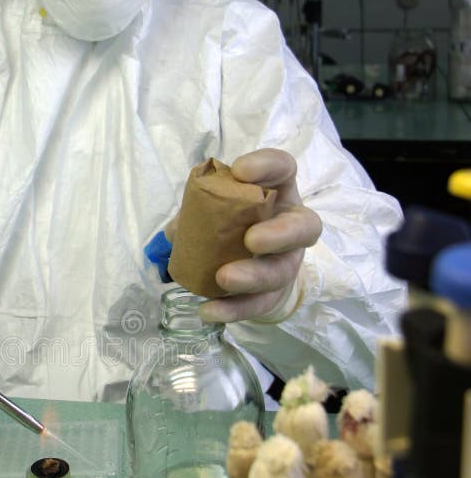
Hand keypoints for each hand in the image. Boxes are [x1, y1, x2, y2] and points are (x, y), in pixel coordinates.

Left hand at [192, 149, 320, 322]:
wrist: (244, 263)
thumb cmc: (229, 223)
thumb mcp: (213, 209)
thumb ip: (196, 212)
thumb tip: (176, 231)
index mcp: (278, 192)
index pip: (283, 169)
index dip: (268, 166)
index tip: (240, 170)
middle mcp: (291, 225)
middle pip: (302, 227)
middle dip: (279, 235)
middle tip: (251, 240)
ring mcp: (287, 261)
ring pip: (281, 272)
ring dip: (253, 277)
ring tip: (223, 279)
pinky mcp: (274, 293)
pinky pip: (259, 304)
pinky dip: (234, 310)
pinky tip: (209, 311)